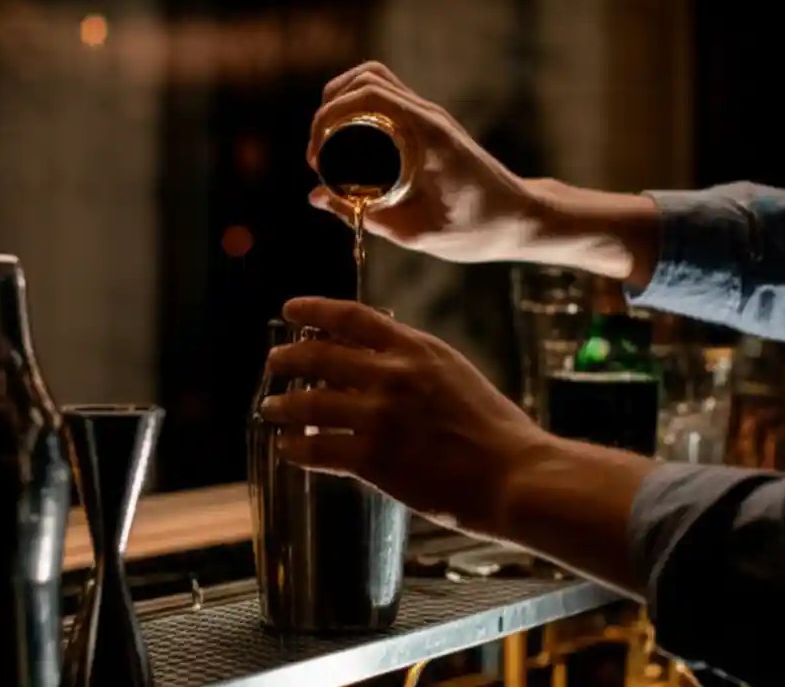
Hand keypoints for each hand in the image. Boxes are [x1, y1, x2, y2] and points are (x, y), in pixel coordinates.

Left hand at [258, 297, 548, 530]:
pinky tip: (288, 448)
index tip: (289, 309)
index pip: (351, 317)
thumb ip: (414, 363)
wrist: (514, 475)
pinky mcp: (373, 459)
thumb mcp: (454, 374)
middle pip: (319, 355)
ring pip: (309, 403)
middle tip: (273, 363)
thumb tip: (373, 362)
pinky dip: (295, 448)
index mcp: (415, 349)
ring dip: (282, 405)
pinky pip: (317, 449)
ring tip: (269, 408)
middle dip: (287, 358)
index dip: (313, 309)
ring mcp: (379, 417)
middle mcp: (393, 375)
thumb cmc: (494, 430)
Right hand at [307, 61, 548, 263]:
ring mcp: (429, 115)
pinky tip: (345, 142)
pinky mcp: (428, 122)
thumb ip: (364, 214)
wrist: (518, 217)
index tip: (317, 160)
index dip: (329, 120)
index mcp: (428, 137)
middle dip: (328, 110)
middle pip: (364, 80)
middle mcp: (428, 116)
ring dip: (340, 102)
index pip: (368, 98)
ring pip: (373, 79)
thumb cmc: (475, 229)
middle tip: (317, 155)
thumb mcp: (415, 233)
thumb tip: (316, 197)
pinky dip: (356, 107)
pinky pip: (385, 95)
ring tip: (325, 144)